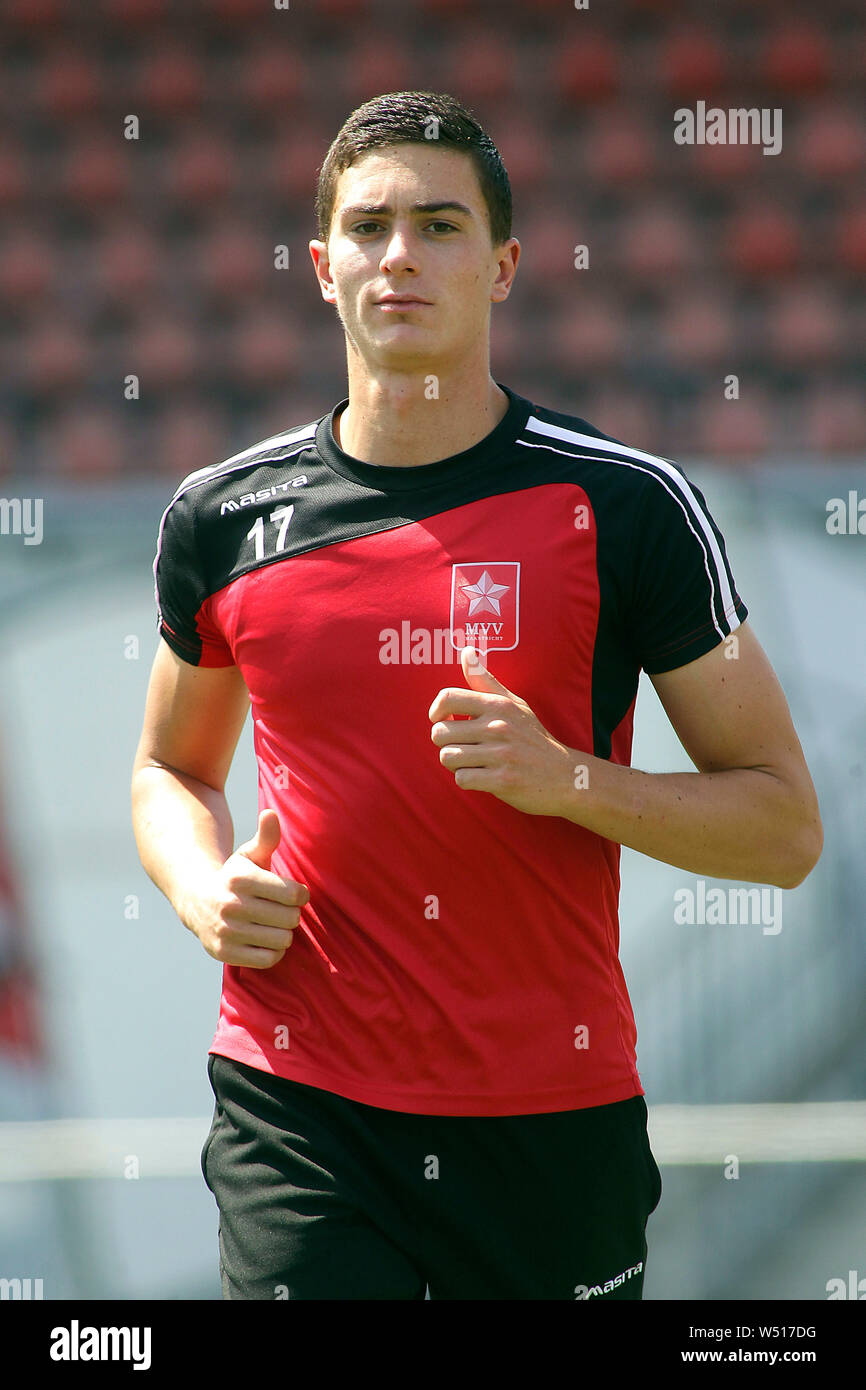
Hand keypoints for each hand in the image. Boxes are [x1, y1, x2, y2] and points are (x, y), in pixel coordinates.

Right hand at [183, 810, 309, 968]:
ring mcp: (226, 931)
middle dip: (291, 914)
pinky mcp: (224, 953)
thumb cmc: (235, 877)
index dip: (300, 894)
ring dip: (283, 933)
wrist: (197, 902)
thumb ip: (266, 837)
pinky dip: (273, 952)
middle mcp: (230, 904)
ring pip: (282, 940)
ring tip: (273, 925)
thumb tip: (270, 813)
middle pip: (291, 918)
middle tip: (281, 910)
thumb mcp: (249, 855)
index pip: (294, 894)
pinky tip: (265, 940)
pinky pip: (269, 959)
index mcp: (240, 878)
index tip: (292, 893)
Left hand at [428, 646, 572, 815]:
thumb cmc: (532, 737)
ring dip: (456, 763)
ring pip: (447, 757)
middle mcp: (498, 726)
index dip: (435, 711)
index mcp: (498, 705)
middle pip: (440, 733)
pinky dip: (467, 780)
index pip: (448, 698)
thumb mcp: (514, 704)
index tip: (441, 720)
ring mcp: (501, 754)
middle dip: (445, 743)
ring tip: (474, 761)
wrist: (563, 775)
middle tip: (464, 746)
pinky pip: (462, 779)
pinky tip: (483, 776)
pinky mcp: (502, 780)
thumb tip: (466, 651)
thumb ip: (485, 680)